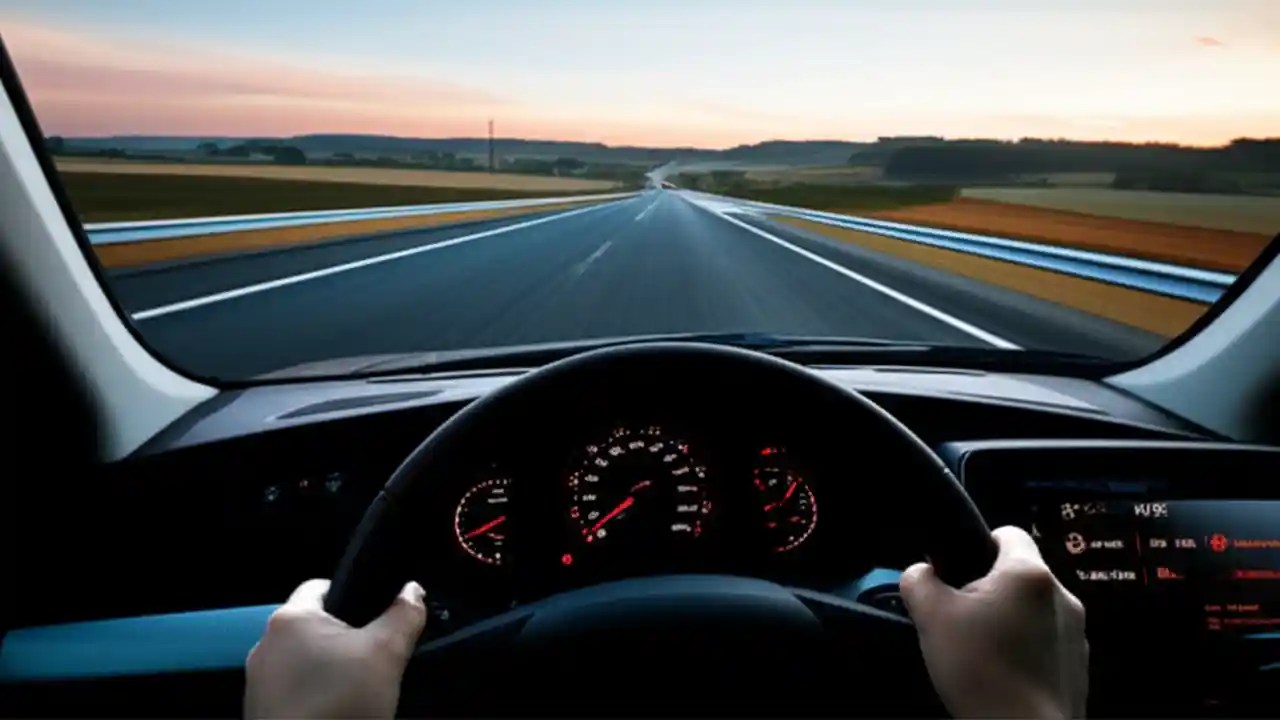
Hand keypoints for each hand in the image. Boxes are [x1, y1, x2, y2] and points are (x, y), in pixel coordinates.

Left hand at [245, 579, 426, 719]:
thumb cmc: (340, 704)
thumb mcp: (386, 654)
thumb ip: (404, 615)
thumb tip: (412, 591)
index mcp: (290, 619)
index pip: (322, 585)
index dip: (355, 594)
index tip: (377, 617)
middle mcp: (265, 644)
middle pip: (315, 626)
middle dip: (345, 639)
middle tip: (373, 659)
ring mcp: (258, 681)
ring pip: (304, 660)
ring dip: (328, 669)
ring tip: (356, 690)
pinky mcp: (260, 710)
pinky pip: (293, 689)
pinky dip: (314, 695)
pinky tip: (336, 710)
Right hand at [900, 526, 1087, 718]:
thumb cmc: (979, 670)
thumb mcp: (930, 617)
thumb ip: (919, 580)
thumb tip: (922, 572)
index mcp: (1029, 573)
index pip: (1007, 532)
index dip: (978, 545)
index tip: (959, 574)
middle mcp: (1063, 594)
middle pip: (1019, 573)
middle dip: (990, 590)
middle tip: (961, 618)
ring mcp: (1077, 631)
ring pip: (1033, 608)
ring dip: (1010, 619)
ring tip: (982, 650)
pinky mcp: (1080, 663)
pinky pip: (1047, 640)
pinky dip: (1026, 648)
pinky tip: (1004, 672)